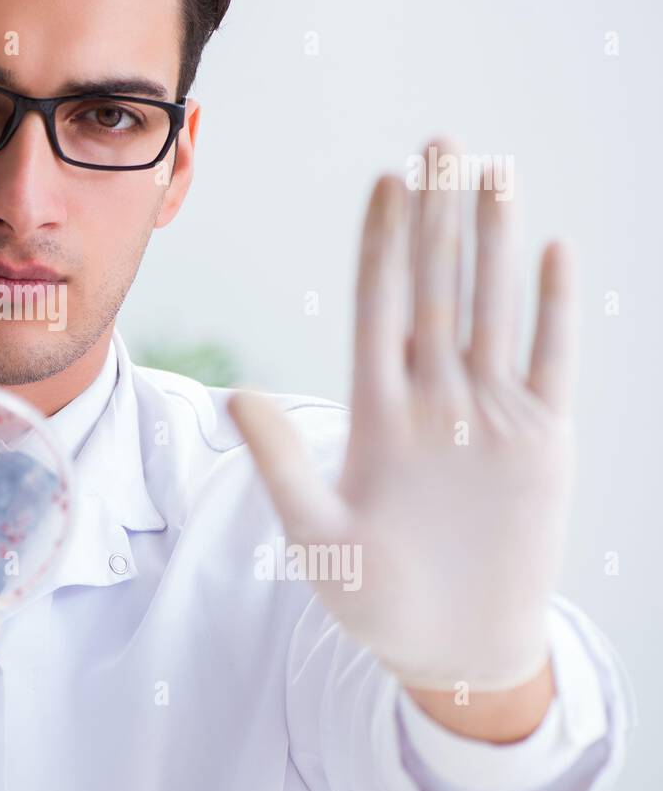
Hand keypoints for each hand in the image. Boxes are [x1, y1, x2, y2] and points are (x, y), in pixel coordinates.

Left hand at [228, 139, 576, 693]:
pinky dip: (553, 313)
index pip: (378, 307)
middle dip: (437, 218)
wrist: (449, 647)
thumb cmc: (373, 599)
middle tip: (440, 142)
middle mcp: (432, 399)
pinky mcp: (539, 444)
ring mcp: (489, 415)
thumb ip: (284, 462)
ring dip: (494, 243)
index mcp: (375, 412)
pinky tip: (551, 253)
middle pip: (435, 289)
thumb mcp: (317, 533)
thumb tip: (238, 396)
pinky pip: (549, 363)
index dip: (382, 245)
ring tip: (493, 174)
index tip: (383, 182)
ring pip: (492, 310)